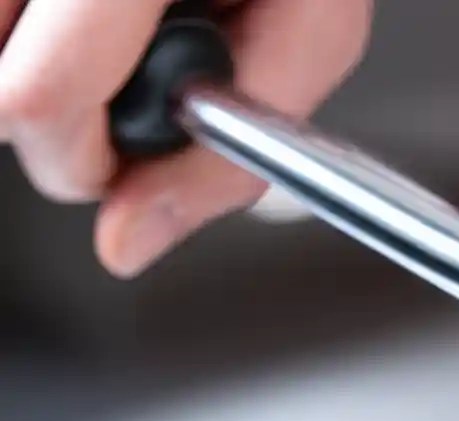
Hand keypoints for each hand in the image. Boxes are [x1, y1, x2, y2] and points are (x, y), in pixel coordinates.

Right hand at [0, 0, 372, 276]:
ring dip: (27, 56)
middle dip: (44, 115)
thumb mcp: (315, 25)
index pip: (35, 94)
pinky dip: (27, 25)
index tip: (118, 160)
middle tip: (114, 77)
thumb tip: (127, 244)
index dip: (77, 161)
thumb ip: (229, 152)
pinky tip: (82, 11)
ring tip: (106, 21)